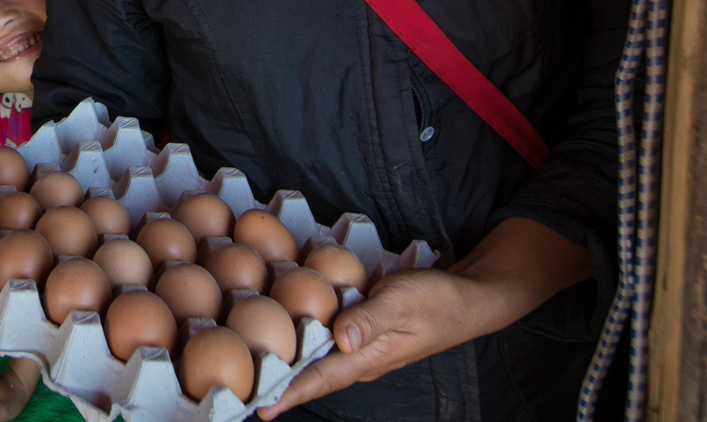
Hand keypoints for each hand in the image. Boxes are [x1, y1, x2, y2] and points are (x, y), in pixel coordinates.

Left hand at [262, 217, 589, 416]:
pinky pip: (327, 339)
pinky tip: (284, 329)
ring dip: (287, 363)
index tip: (258, 407)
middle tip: (239, 389)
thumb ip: (370, 319)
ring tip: (251, 367)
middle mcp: (358, 358)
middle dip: (277, 383)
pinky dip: (304, 338)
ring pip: (317, 358)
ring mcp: (360, 346)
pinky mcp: (361, 331)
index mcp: (366, 357)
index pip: (320, 379)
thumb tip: (338, 337)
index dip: (287, 392)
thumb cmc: (437, 300)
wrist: (467, 299)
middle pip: (312, 375)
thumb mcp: (402, 302)